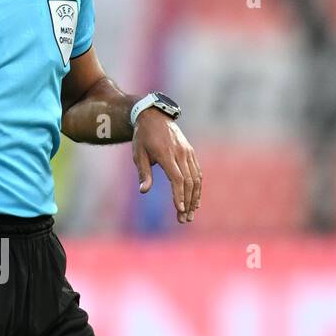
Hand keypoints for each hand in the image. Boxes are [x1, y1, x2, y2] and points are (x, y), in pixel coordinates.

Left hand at [132, 108, 201, 223]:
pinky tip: (195, 200)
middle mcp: (180, 153)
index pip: (177, 178)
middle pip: (189, 182)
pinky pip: (197, 173)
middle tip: (184, 220)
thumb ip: (143, 173)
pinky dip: (198, 188)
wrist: (154, 116)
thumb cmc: (142, 137)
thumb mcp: (138, 154)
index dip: (179, 195)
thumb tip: (144, 191)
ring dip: (195, 198)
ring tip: (190, 215)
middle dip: (188, 202)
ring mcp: (188, 152)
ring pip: (196, 179)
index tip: (180, 209)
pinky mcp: (191, 152)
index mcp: (166, 154)